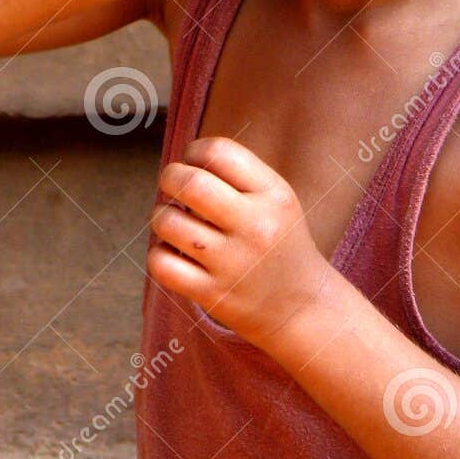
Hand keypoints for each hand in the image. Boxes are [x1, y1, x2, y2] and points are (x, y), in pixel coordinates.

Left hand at [146, 135, 334, 354]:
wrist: (301, 307)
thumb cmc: (278, 242)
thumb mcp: (277, 200)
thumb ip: (237, 175)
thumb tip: (183, 161)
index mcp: (274, 195)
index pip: (219, 152)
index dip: (195, 152)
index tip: (194, 164)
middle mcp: (255, 227)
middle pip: (191, 182)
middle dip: (170, 177)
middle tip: (174, 187)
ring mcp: (233, 263)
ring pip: (167, 222)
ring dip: (161, 217)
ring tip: (175, 223)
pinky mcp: (213, 294)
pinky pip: (162, 264)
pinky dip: (159, 254)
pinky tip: (174, 254)